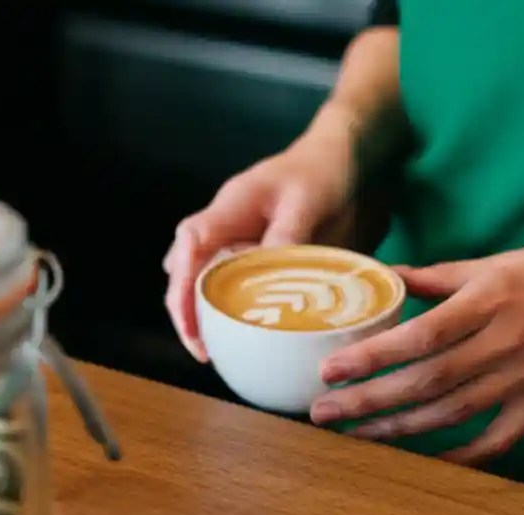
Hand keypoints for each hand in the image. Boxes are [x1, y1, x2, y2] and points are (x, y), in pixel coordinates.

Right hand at [164, 111, 358, 361]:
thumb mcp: (309, 202)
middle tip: (204, 351)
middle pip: (184, 268)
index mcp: (230, 206)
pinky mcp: (251, 248)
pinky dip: (232, 305)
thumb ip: (287, 237)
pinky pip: (230, 279)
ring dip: (204, 310)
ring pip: (202, 276)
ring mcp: (234, 235)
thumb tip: (266, 283)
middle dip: (186, 310)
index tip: (191, 328)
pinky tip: (248, 329)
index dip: (182, 289)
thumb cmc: (323, 172)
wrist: (341, 154)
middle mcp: (223, 223)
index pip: (190, 245)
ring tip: (220, 347)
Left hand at [309, 244, 523, 464]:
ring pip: (451, 413)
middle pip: (426, 380)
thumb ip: (441, 276)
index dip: (373, 355)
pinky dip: (460, 458)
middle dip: (370, 400)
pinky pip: (495, 441)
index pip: (420, 334)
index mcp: (491, 300)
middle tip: (323, 413)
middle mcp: (504, 343)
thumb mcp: (501, 262)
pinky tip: (423, 465)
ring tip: (355, 437)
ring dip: (398, 430)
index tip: (331, 368)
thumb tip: (387, 276)